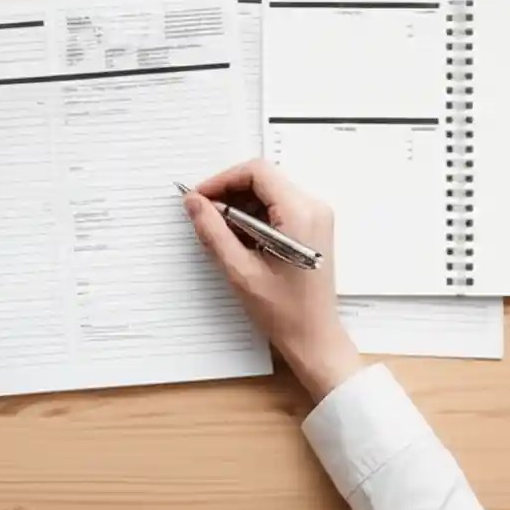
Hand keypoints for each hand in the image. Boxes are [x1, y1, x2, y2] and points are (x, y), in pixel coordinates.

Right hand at [184, 159, 362, 400]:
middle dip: (229, 193)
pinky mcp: (311, 227)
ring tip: (221, 234)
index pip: (257, 172)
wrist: (314, 337)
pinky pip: (278, 207)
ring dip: (240, 207)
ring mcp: (315, 216)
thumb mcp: (240, 270)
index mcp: (300, 213)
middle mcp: (313, 207)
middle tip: (204, 216)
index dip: (222, 180)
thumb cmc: (284, 311)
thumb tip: (194, 203)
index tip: (200, 198)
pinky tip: (240, 241)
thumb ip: (213, 231)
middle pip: (263, 179)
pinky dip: (254, 217)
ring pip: (268, 192)